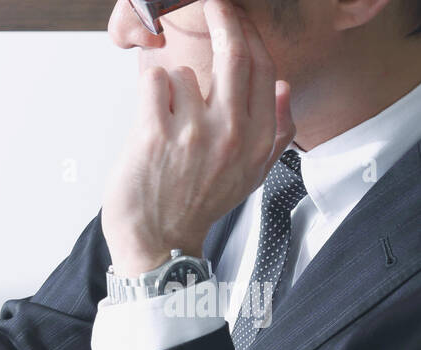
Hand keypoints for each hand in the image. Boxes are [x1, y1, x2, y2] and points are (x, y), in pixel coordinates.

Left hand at [101, 0, 295, 274]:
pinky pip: (154, 82)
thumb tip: (283, 89)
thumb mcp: (250, 176)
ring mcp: (191, 134)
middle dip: (225, 20)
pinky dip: (149, 92)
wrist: (159, 244)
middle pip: (235, 55)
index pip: (263, 69)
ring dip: (170, 89)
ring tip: (166, 122)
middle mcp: (230, 134)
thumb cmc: (197, 207)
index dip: (249, 35)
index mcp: (256, 140)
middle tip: (214, 7)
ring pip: (183, 75)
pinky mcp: (154, 136)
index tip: (237, 17)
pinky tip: (150, 118)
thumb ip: (275, 133)